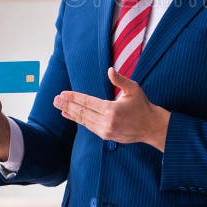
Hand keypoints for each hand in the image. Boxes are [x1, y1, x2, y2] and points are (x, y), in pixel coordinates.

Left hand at [53, 68, 170, 151]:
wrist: (150, 127)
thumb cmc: (142, 105)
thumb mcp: (134, 89)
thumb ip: (120, 80)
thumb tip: (109, 70)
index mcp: (112, 109)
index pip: (88, 102)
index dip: (74, 98)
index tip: (63, 93)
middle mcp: (106, 122)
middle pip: (82, 112)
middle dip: (68, 105)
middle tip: (55, 100)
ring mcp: (105, 131)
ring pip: (84, 120)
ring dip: (70, 113)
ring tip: (59, 107)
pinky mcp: (106, 136)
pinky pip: (89, 126)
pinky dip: (78, 120)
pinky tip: (70, 115)